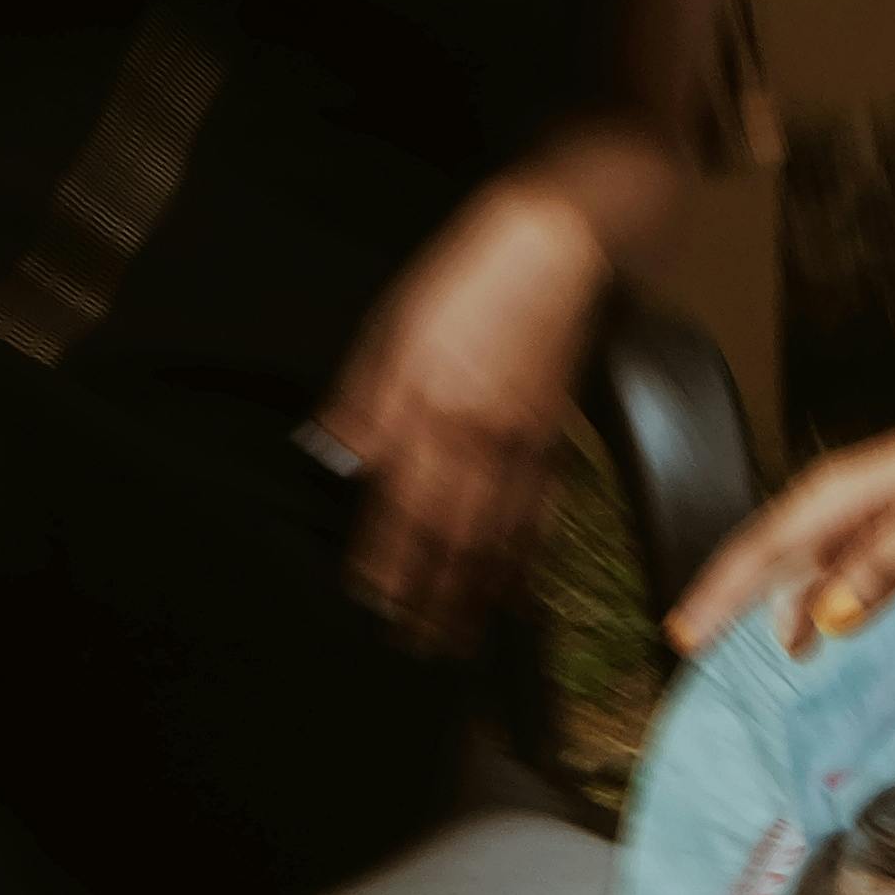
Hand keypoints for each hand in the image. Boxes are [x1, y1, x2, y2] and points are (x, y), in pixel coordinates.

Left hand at [316, 185, 611, 655]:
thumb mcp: (393, 327)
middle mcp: (477, 437)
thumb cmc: (467, 279)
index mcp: (428, 408)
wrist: (557, 247)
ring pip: (497, 536)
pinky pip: (540, 514)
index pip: (400, 505)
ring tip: (460, 640)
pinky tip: (515, 591)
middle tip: (415, 647)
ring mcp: (522, 443)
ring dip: (476, 596)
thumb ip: (366, 399)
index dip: (387, 561)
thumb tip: (337, 455)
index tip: (372, 604)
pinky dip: (525, 560)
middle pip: (451, 537)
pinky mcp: (554, 437)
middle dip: (432, 599)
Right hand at [663, 384, 894, 656]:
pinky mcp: (892, 535)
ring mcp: (867, 518)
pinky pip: (839, 573)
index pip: (766, 547)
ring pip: (804, 569)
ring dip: (781, 610)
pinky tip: (817, 634)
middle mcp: (843, 502)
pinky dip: (821, 604)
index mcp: (844, 491)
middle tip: (695, 650)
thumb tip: (827, 616)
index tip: (686, 634)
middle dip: (732, 602)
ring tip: (772, 661)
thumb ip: (885, 566)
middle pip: (771, 556)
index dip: (722, 592)